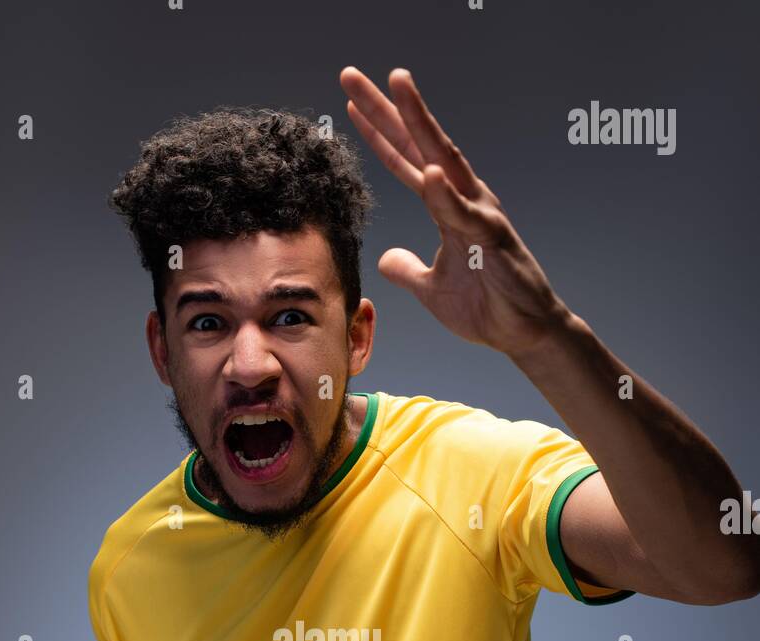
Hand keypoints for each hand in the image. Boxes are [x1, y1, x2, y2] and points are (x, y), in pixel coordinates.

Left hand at [339, 66, 568, 356]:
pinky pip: (466, 214)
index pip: (406, 160)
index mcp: (448, 206)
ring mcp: (480, 214)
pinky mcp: (494, 239)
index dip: (378, 132)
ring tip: (397, 87)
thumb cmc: (485, 306)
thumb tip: (385, 259)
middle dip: (388, 108)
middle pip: (420, 143)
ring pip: (444, 160)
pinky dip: (447, 195)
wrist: (522, 333)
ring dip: (420, 122)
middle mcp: (465, 198)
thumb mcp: (430, 290)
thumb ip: (407, 270)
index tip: (349, 103)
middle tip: (353, 76)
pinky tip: (428, 171)